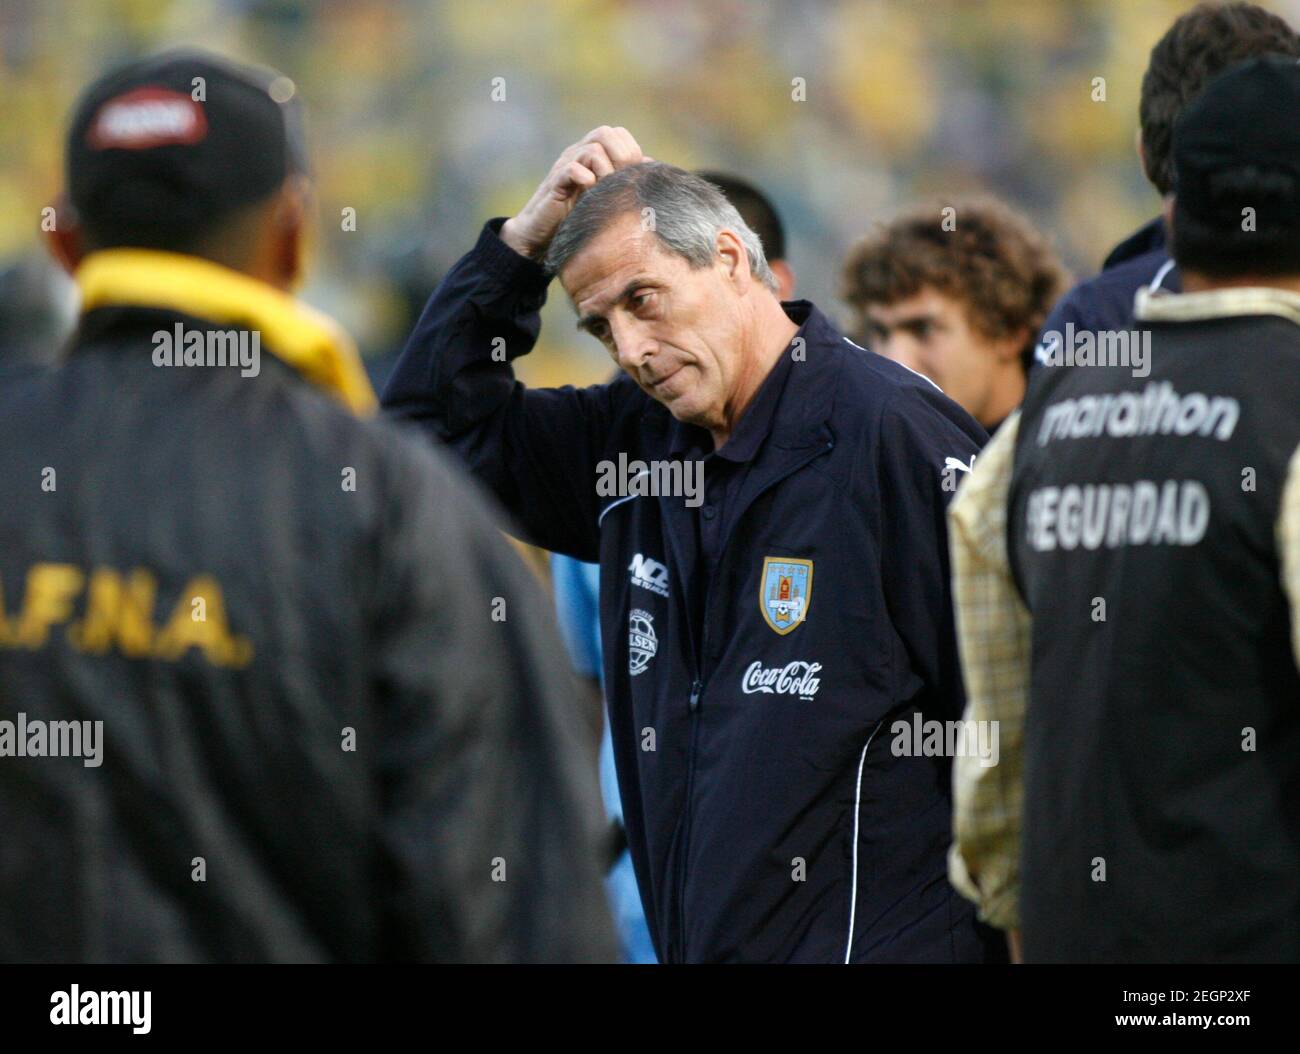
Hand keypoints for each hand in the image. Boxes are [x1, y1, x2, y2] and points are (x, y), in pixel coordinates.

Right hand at [500, 126, 646, 259]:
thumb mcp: (605, 196)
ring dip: (605, 170)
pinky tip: (589, 192)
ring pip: (592, 149)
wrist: (542, 235)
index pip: (617, 133)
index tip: (632, 175)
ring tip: (604, 191)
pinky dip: (585, 178)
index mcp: (592, 155)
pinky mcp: (555, 183)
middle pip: (605, 133)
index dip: (630, 149)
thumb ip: (624, 178)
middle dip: (620, 156)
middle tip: (620, 181)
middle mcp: (578, 154)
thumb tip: (650, 163)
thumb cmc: (576, 216)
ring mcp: (565, 166)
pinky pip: (571, 168)